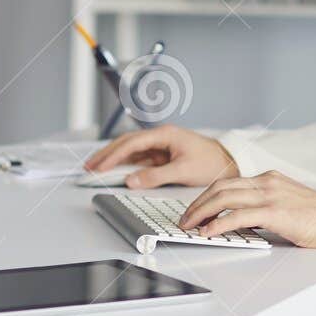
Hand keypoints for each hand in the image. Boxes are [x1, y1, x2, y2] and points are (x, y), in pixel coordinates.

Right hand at [83, 125, 237, 188]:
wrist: (227, 162)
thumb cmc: (210, 162)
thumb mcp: (183, 170)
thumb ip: (156, 176)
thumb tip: (131, 181)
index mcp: (164, 135)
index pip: (132, 143)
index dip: (113, 155)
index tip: (99, 166)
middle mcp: (159, 137)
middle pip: (126, 143)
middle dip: (106, 154)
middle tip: (88, 167)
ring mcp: (160, 146)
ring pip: (130, 150)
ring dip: (113, 159)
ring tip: (95, 168)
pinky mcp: (162, 155)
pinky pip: (138, 159)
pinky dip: (124, 164)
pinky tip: (113, 171)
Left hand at [179, 170, 315, 249]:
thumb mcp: (286, 203)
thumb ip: (264, 205)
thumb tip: (239, 219)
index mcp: (269, 178)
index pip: (228, 182)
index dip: (206, 195)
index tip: (195, 209)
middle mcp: (266, 182)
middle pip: (220, 187)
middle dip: (197, 203)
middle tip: (185, 219)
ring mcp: (270, 195)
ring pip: (224, 198)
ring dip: (201, 212)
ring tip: (189, 225)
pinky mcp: (275, 212)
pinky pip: (238, 216)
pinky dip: (218, 223)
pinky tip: (208, 232)